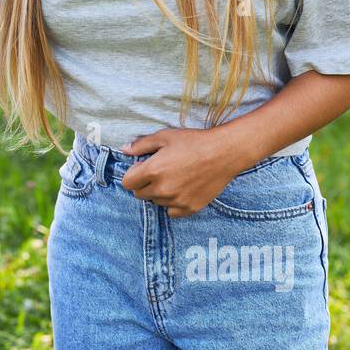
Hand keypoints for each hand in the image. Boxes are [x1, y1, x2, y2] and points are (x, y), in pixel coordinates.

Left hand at [119, 127, 246, 216]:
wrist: (225, 153)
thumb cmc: (194, 141)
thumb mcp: (165, 136)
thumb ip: (141, 145)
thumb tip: (124, 150)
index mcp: (153, 171)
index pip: (127, 183)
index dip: (133, 174)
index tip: (143, 168)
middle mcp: (163, 189)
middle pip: (140, 194)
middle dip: (144, 184)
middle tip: (159, 172)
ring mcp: (177, 201)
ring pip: (156, 202)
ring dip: (159, 193)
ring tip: (174, 178)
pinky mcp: (190, 208)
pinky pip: (171, 212)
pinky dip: (173, 204)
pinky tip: (182, 190)